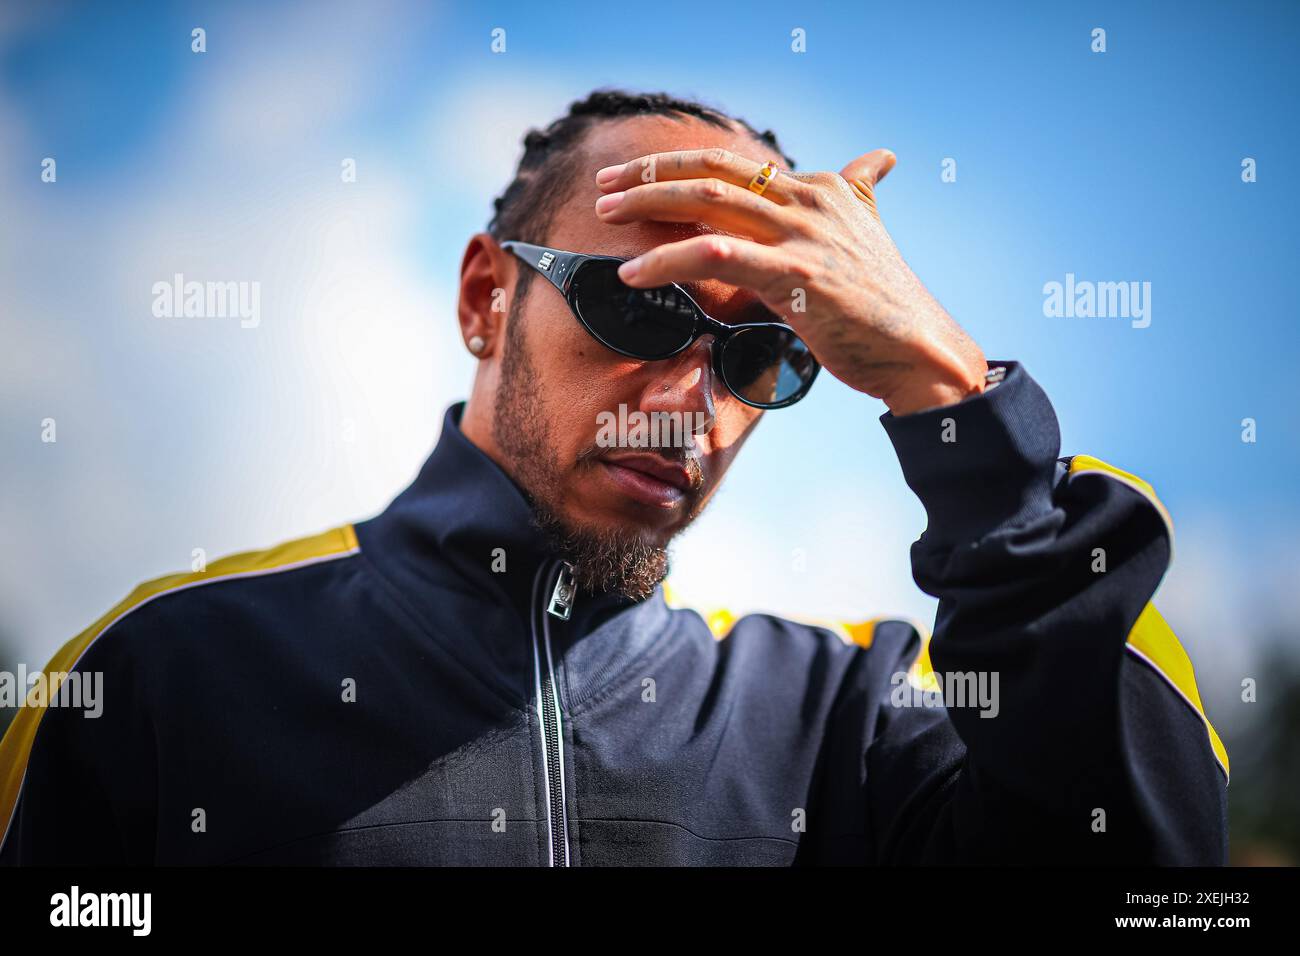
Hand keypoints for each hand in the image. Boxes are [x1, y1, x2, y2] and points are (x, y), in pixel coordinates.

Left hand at [594, 147, 987, 414]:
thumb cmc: (886, 302)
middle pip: (711, 170)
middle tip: (604, 186)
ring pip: (707, 202)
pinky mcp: (795, 274)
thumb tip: (880, 158)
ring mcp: (802, 235)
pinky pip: (714, 255)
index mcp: (819, 188)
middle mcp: (809, 200)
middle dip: (649, 174)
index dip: (676, 165)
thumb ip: (862, 190)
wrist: (919, 349)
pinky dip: (668, 260)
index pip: (733, 163)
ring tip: (605, 217)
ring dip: (647, 205)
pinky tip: (635, 272)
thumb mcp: (871, 230)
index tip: (633, 175)